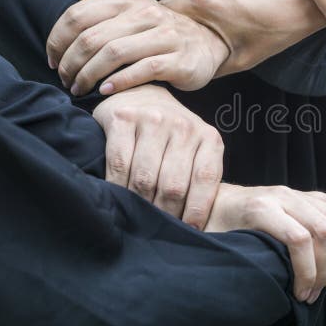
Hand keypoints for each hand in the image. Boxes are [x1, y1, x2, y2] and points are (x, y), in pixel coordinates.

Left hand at [47, 0, 228, 95]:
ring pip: (114, 54)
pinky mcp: (179, 60)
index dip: (57, 39)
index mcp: (129, 0)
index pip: (79, 15)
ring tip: (80, 89)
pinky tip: (105, 91)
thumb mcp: (134, 4)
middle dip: (71, 63)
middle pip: (93, 38)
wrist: (207, 41)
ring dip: (89, 75)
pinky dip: (119, 82)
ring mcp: (166, 37)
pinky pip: (143, 70)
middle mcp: (147, 14)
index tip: (53, 60)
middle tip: (65, 80)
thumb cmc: (159, 29)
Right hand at [93, 84, 223, 228]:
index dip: (196, 209)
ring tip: (138, 215)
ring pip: (145, 178)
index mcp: (208, 137)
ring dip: (140, 204)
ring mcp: (153, 120)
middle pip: (173, 184)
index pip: (205, 179)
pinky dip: (117, 186)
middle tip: (157, 226)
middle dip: (165, 212)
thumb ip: (197, 178)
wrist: (142, 95)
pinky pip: (119, 164)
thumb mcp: (196, 150)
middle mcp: (183, 126)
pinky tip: (118, 196)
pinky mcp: (123, 119)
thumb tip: (195, 225)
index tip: (189, 230)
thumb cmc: (171, 134)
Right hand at [162, 0, 325, 73]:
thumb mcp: (239, 60)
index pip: (165, 13)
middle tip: (201, 24)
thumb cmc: (274, 33)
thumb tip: (185, 71)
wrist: (304, 3)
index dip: (170, 25)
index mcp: (202, 4)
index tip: (179, 34)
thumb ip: (206, 64)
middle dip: (185, 10)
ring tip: (220, 8)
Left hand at [206, 184, 325, 303]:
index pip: (299, 239)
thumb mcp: (217, 243)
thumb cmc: (212, 226)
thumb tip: (253, 286)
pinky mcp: (303, 194)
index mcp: (261, 208)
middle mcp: (282, 196)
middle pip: (322, 229)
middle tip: (315, 292)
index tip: (300, 294)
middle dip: (325, 266)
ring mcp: (295, 193)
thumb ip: (237, 258)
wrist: (211, 199)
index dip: (306, 271)